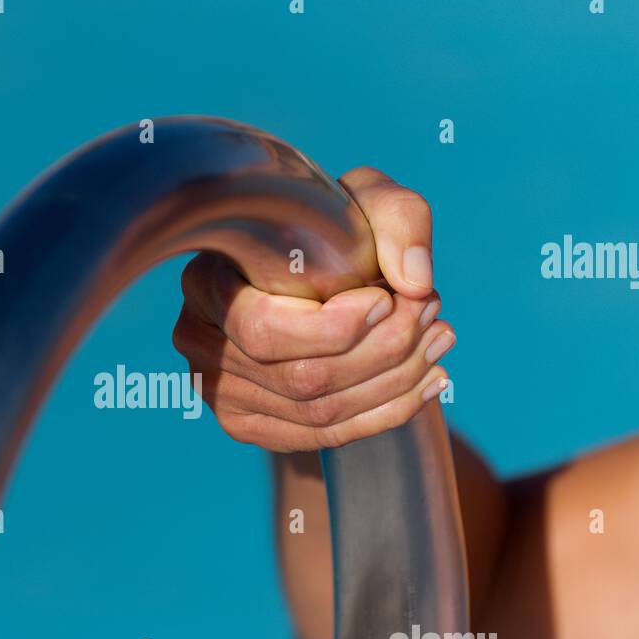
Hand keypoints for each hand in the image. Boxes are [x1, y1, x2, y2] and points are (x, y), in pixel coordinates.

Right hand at [172, 167, 454, 451]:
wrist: (312, 274)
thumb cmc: (331, 229)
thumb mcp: (366, 202)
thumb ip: (398, 218)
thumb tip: (415, 281)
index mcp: (206, 281)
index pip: (264, 331)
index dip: (334, 329)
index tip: (390, 299)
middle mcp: (199, 341)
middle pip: (301, 377)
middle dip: (382, 353)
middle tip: (431, 315)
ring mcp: (219, 392)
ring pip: (319, 411)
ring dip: (395, 382)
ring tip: (439, 342)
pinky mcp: (249, 425)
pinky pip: (323, 436)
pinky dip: (386, 414)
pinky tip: (428, 383)